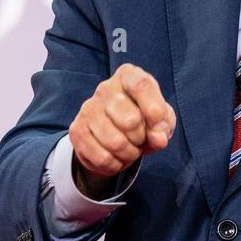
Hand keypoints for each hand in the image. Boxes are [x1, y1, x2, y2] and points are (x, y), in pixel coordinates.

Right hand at [69, 63, 174, 196]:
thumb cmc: (143, 121)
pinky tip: (116, 157)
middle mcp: (105, 88)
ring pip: (115, 143)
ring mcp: (88, 108)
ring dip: (129, 154)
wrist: (114, 137)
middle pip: (130, 120)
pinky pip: (102, 157)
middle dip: (141, 138)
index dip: (154, 110)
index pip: (141, 85)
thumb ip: (163, 126)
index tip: (159, 127)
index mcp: (128, 76)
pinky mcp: (77, 130)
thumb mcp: (161, 120)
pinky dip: (115, 164)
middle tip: (140, 139)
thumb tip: (158, 138)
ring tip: (130, 149)